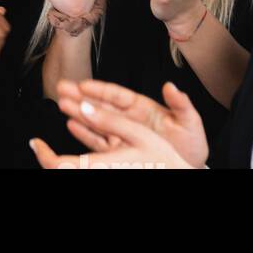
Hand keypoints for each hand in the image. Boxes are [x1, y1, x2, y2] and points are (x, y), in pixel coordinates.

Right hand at [52, 79, 207, 167]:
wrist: (188, 167)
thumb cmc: (191, 145)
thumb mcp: (189, 123)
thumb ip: (180, 105)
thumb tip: (171, 87)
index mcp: (143, 107)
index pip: (117, 95)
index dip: (99, 89)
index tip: (83, 85)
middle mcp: (129, 119)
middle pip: (100, 105)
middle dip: (81, 96)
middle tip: (62, 88)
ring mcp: (122, 134)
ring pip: (96, 120)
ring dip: (78, 112)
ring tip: (62, 104)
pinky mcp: (120, 150)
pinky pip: (99, 140)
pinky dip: (85, 133)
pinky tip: (72, 125)